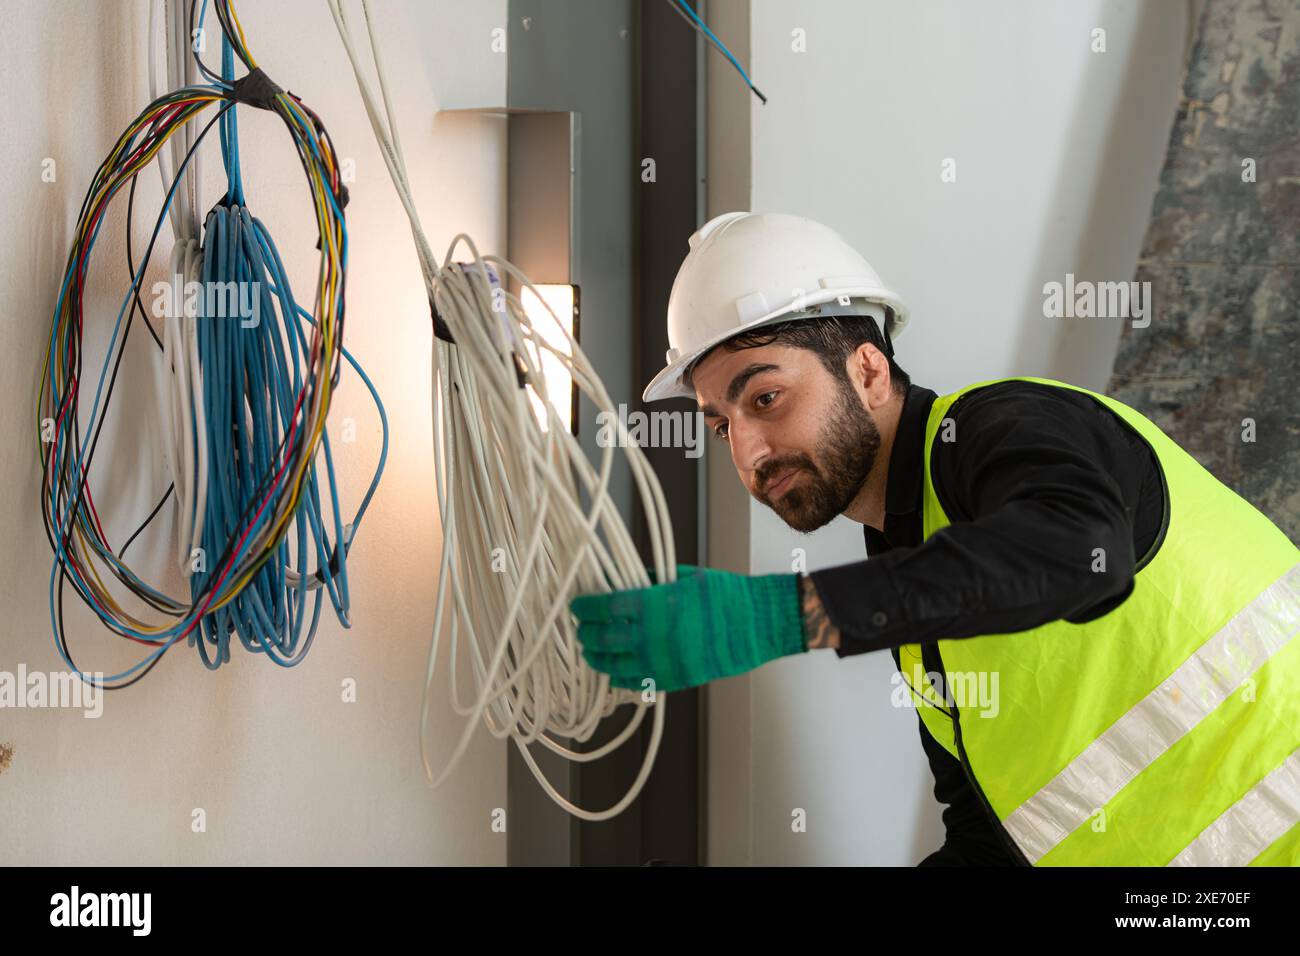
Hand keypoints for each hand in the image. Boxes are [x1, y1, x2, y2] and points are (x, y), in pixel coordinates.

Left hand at [569, 564, 805, 691]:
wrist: (757, 625)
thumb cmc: (723, 595)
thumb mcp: (682, 577)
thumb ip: (649, 581)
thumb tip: (621, 582)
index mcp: (655, 606)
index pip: (605, 609)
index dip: (586, 608)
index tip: (577, 606)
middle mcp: (654, 637)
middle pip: (604, 640)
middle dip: (587, 635)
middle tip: (580, 629)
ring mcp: (663, 662)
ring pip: (615, 667)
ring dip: (598, 659)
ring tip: (592, 652)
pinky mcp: (675, 680)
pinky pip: (637, 684)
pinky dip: (621, 678)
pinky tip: (614, 671)